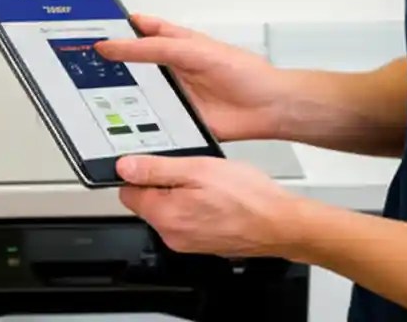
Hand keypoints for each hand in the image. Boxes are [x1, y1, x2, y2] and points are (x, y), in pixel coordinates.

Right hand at [96, 16, 288, 141]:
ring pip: (139, 98)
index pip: (138, 32)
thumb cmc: (242, 72)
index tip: (87, 33)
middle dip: (109, 71)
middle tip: (82, 72)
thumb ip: (153, 48)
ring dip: (121, 102)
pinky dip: (138, 128)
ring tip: (96, 102)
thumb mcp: (191, 51)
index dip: (115, 30)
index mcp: (176, 44)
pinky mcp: (179, 122)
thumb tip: (115, 44)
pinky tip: (125, 130)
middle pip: (133, 68)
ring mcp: (175, 97)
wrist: (268, 107)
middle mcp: (172, 70)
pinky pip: (152, 125)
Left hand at [116, 154, 305, 257]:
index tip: (158, 162)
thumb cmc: (248, 198)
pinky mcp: (202, 244)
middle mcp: (171, 235)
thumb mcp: (199, 169)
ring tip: (209, 183)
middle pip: (148, 202)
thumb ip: (157, 169)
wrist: (281, 225)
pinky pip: (187, 220)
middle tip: (192, 170)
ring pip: (169, 210)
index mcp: (165, 216)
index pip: (128, 192)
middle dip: (164, 183)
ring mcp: (187, 243)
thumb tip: (125, 167)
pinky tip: (217, 197)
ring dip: (182, 194)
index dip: (141, 172)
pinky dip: (196, 207)